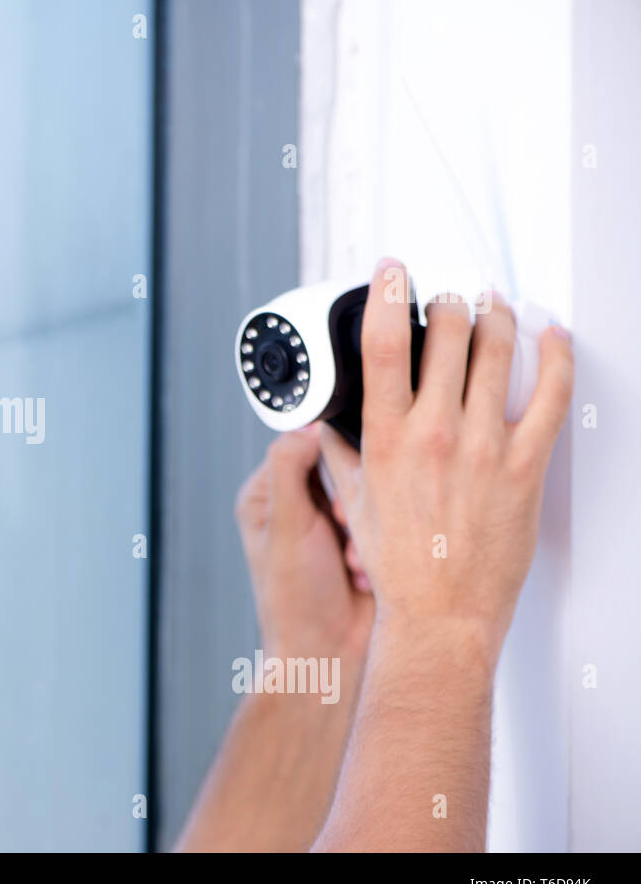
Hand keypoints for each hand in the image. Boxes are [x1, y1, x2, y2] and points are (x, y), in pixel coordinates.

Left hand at [235, 426, 374, 663]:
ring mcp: (333, 525)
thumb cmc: (294, 602)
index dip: (327, 459)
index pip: (303, 445)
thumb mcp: (286, 527)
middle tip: (346, 526)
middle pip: (342, 467)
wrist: (328, 658)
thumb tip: (306, 425)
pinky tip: (368, 570)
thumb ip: (291, 469)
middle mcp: (299, 506)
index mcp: (269, 495)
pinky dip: (381, 544)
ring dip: (369, 525)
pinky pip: (385, 522)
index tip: (338, 482)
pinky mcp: (364, 543)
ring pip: (367, 494)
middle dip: (353, 499)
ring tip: (354, 557)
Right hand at [319, 258, 573, 665]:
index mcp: (386, 440)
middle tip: (451, 296)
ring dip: (496, 317)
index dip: (390, 295)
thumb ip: (341, 454)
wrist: (441, 614)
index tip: (394, 270)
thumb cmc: (398, 567)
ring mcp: (484, 448)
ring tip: (493, 306)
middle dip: (450, 302)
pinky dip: (556, 356)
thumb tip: (328, 426)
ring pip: (498, 353)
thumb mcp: (353, 502)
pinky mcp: (524, 465)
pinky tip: (551, 338)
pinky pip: (552, 394)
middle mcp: (435, 435)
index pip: (385, 346)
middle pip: (449, 336)